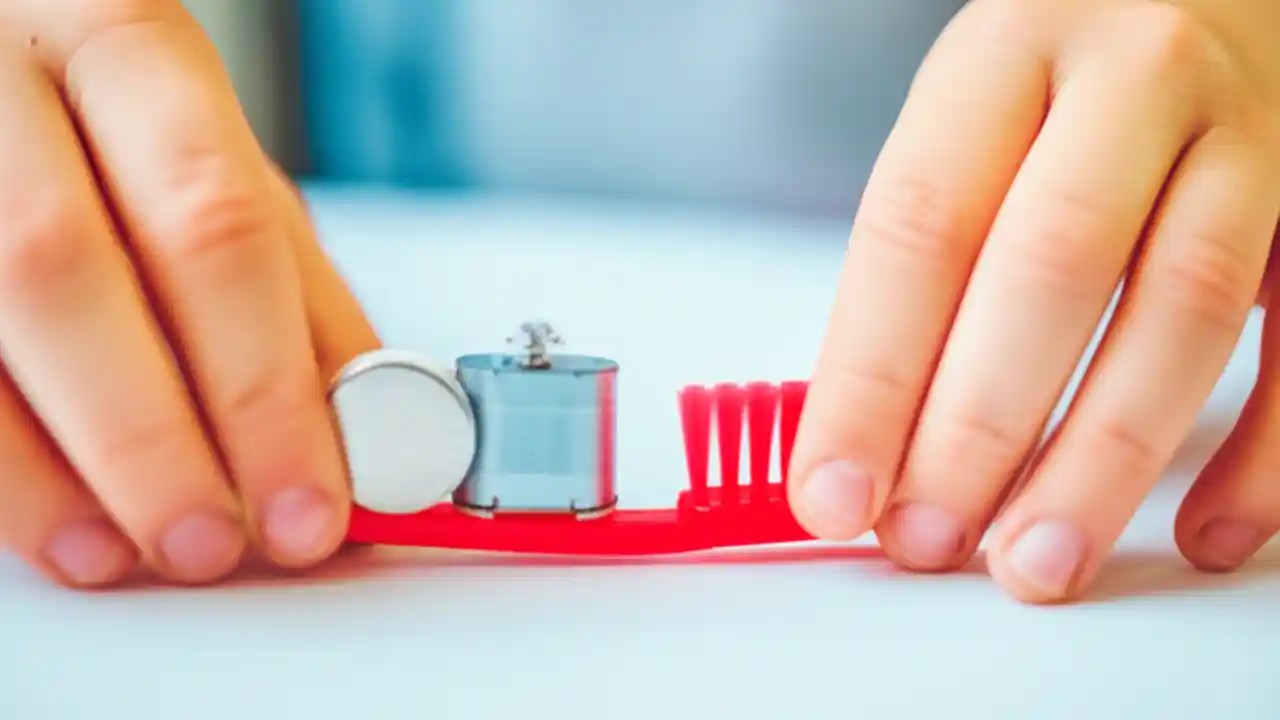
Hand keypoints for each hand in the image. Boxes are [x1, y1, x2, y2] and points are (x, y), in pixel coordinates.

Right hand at [0, 1, 377, 586]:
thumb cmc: (109, 108)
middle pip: (66, 270)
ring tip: (140, 550)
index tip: (313, 500)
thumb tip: (367, 425)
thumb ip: (289, 282)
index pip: (212, 223)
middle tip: (222, 544)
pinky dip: (6, 468)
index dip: (264, 383)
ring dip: (65, 469)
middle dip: (155, 436)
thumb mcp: (212, 159)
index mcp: (128, 50)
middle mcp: (2, 86)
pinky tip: (62, 527)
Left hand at [787, 0, 1279, 602]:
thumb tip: (866, 438)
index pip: (919, 227)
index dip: (869, 377)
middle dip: (977, 430)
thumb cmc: (1068, 68)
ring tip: (1035, 564)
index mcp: (1006, 51)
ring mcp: (1255, 130)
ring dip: (1101, 460)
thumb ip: (929, 255)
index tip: (834, 492)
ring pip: (1182, 306)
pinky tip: (1199, 533)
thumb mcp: (973, 115)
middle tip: (927, 542)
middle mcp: (1135, 75)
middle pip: (1047, 268)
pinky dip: (1261, 457)